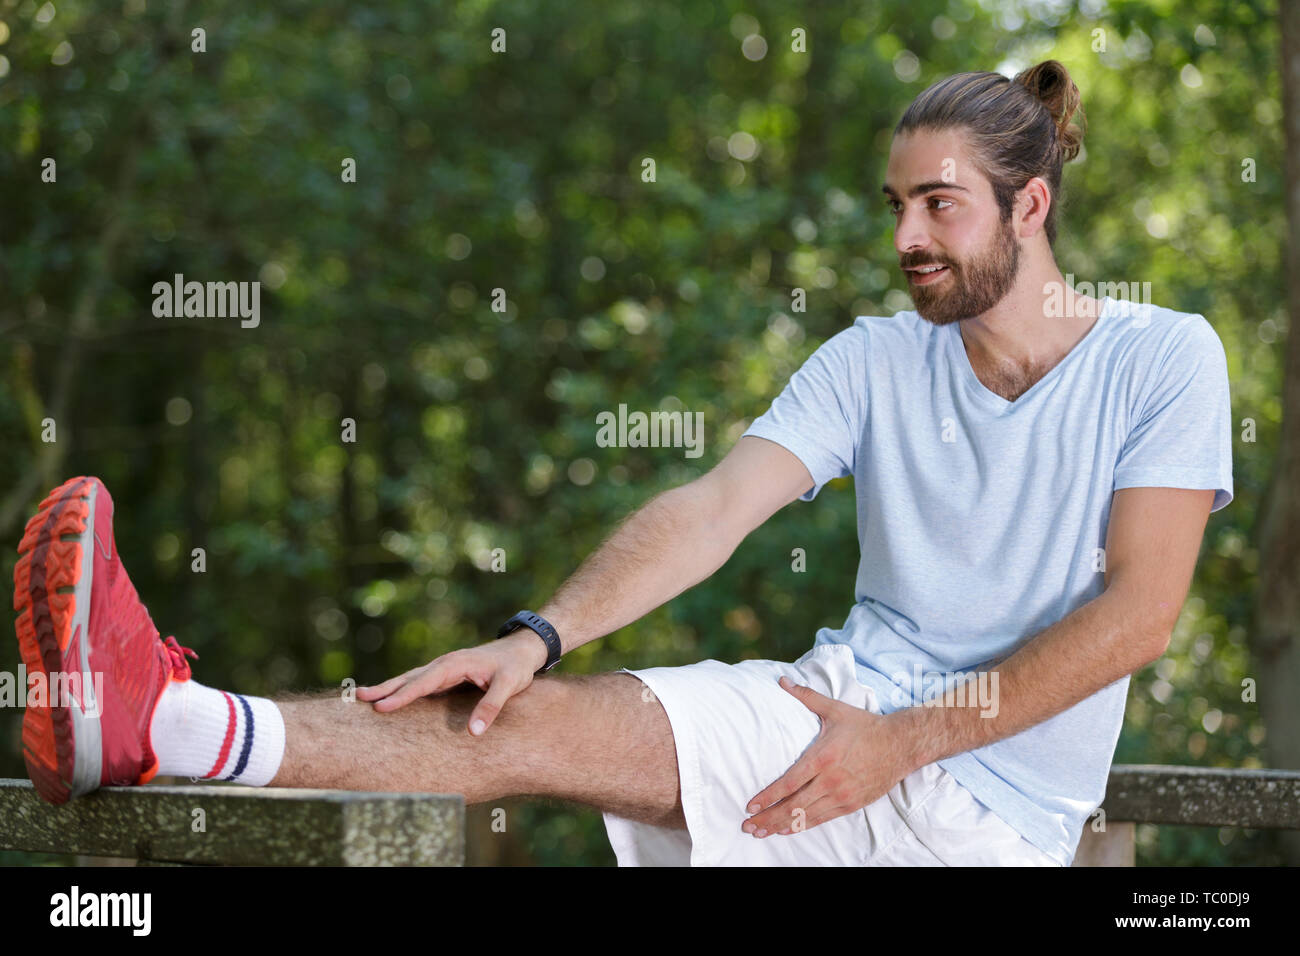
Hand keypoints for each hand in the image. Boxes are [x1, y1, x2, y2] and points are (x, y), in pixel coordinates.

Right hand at [356, 632, 548, 735]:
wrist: (523, 649)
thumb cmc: (516, 666)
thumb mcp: (509, 685)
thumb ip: (491, 706)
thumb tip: (473, 732)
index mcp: (455, 664)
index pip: (423, 683)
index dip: (402, 696)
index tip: (380, 707)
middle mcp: (445, 664)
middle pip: (409, 678)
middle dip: (384, 689)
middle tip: (358, 698)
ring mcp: (444, 669)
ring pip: (411, 680)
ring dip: (389, 688)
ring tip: (365, 698)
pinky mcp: (447, 676)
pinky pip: (420, 684)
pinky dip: (403, 690)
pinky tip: (392, 699)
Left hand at [741, 675, 914, 837]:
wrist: (900, 744)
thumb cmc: (865, 726)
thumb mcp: (835, 709)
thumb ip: (806, 696)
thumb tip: (783, 681)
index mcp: (823, 758)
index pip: (788, 783)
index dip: (767, 797)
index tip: (750, 806)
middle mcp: (831, 781)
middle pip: (793, 806)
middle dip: (768, 818)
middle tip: (747, 826)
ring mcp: (842, 795)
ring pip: (806, 816)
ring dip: (781, 826)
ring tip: (760, 832)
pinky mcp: (852, 805)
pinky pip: (822, 819)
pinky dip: (803, 826)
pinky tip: (787, 830)